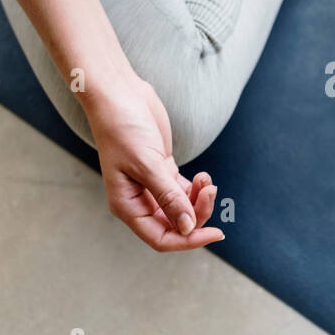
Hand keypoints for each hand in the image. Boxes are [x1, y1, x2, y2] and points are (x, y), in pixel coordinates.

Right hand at [82, 76, 222, 251]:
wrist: (118, 94)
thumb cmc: (123, 127)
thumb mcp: (147, 163)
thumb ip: (169, 197)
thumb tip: (187, 227)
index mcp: (127, 206)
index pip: (161, 238)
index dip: (188, 240)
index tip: (215, 232)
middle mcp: (138, 201)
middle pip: (175, 225)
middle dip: (197, 213)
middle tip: (211, 190)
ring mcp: (151, 186)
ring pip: (182, 209)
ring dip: (199, 200)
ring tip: (208, 180)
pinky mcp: (162, 171)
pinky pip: (183, 191)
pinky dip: (197, 188)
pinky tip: (204, 177)